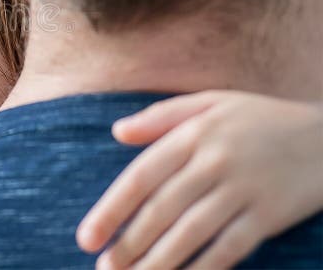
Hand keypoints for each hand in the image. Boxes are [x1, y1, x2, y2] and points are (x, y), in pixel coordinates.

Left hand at [76, 91, 322, 268]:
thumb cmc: (260, 118)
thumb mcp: (211, 102)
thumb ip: (161, 116)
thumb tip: (117, 132)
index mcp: (193, 133)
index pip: (140, 177)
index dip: (111, 210)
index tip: (86, 237)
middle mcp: (214, 161)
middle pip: (161, 210)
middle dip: (128, 244)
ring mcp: (243, 189)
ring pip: (191, 233)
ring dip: (158, 262)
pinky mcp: (269, 215)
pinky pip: (231, 248)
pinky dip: (204, 268)